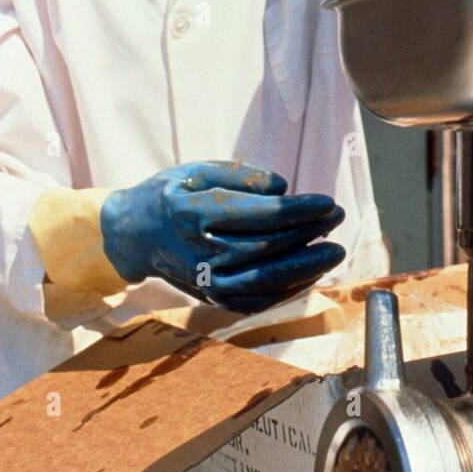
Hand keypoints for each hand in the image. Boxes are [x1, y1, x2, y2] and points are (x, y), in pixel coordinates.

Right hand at [100, 161, 345, 311]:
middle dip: (308, 233)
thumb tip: (283, 189)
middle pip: (266, 247)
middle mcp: (198, 253)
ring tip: (334, 251)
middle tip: (338, 217)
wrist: (134, 236)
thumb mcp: (197, 171)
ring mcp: (204, 282)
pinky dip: (286, 290)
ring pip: (264, 280)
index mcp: (192, 215)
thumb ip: (240, 175)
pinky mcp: (211, 300)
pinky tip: (311, 272)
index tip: (327, 202)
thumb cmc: (172, 195)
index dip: (297, 211)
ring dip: (305, 267)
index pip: (257, 216)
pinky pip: (255, 300)